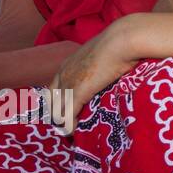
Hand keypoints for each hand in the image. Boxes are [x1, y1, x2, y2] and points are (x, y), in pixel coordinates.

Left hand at [48, 16, 144, 133]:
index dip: (57, 101)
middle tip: (65, 125)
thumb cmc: (120, 42)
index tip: (64, 110)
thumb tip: (114, 67)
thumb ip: (102, 62)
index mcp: (69, 63)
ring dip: (62, 123)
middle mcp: (64, 74)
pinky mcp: (77, 93)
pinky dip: (69, 126)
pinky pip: (67, 115)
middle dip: (55, 114)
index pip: (53, 87)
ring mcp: (69, 83)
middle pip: (50, 100)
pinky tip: (73, 132)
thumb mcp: (105, 52)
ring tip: (70, 132)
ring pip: (56, 110)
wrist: (122, 40)